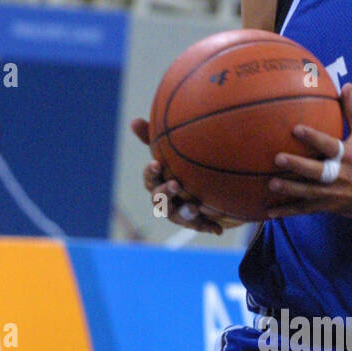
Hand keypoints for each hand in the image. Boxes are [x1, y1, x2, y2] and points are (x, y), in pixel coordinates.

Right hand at [133, 118, 242, 234]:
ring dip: (185, 212)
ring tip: (194, 207)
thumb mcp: (168, 152)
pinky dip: (208, 226)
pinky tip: (218, 229)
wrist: (202, 187)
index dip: (151, 173)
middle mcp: (165, 201)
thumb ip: (152, 139)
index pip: (149, 179)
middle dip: (165, 193)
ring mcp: (179, 214)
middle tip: (175, 184)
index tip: (157, 164)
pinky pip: (200, 226)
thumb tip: (133, 121)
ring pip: (177, 215)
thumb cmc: (178, 167)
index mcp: (157, 184)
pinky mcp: (195, 222)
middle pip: (159, 200)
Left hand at [266, 84, 351, 219]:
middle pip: (317, 171)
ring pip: (309, 192)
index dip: (313, 137)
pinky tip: (271, 212)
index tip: (296, 129)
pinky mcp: (328, 206)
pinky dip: (289, 211)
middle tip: (278, 158)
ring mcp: (334, 193)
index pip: (329, 145)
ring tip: (271, 184)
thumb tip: (346, 85)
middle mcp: (342, 175)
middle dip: (298, 165)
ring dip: (290, 189)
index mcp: (350, 156)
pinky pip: (306, 209)